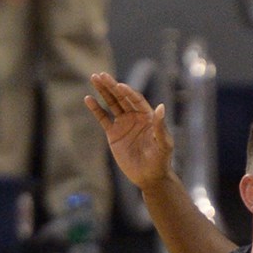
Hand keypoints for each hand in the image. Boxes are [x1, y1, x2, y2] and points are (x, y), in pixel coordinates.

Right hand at [85, 72, 174, 190]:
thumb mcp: (163, 144)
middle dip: (111, 86)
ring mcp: (124, 124)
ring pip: (112, 104)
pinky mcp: (114, 134)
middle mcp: (135, 116)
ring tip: (94, 78)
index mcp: (148, 116)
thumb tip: (161, 107)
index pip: (136, 100)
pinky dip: (96, 109)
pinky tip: (88, 99)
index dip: (128, 92)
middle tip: (101, 75)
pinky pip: (103, 118)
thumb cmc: (160, 160)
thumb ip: (160, 126)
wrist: (149, 177)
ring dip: (103, 91)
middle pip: (121, 97)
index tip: (119, 85)